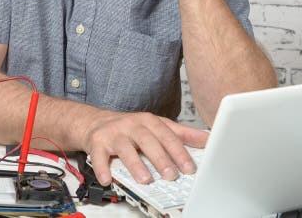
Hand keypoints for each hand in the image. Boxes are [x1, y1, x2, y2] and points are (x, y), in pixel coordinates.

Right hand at [83, 111, 208, 185]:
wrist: (94, 122)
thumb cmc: (129, 127)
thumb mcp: (156, 126)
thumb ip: (181, 133)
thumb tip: (207, 139)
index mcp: (148, 121)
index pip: (167, 135)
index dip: (179, 151)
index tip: (189, 168)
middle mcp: (131, 125)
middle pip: (147, 140)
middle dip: (160, 158)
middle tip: (170, 175)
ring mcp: (113, 133)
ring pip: (125, 148)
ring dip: (135, 164)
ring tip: (145, 179)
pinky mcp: (96, 142)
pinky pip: (99, 156)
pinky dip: (102, 168)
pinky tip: (108, 179)